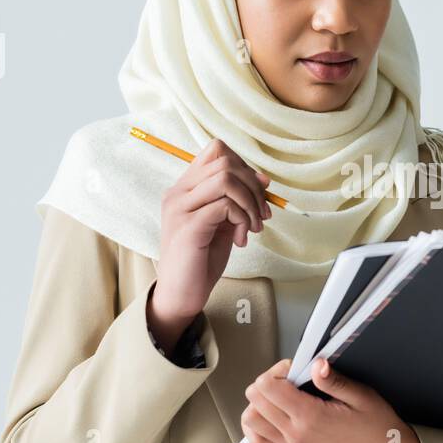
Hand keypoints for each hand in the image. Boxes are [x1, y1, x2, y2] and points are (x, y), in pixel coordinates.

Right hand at [149, 139, 271, 344]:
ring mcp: (180, 208)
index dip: (244, 166)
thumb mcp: (223, 222)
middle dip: (253, 186)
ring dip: (250, 203)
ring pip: (226, 179)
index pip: (216, 150)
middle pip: (225, 161)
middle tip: (260, 215)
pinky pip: (225, 206)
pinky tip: (240, 239)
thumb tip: (264, 178)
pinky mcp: (188, 227)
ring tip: (252, 227)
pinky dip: (242, 219)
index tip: (257, 193)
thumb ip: (237, 199)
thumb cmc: (202, 258)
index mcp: (186, 187)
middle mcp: (179, 192)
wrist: (181, 293)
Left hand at [240, 357, 427, 442]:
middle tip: (289, 378)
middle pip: (255, 400)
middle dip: (267, 381)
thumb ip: (334, 381)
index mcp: (311, 416)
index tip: (296, 368)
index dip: (278, 370)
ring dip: (258, 402)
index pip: (268, 387)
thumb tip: (315, 364)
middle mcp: (295, 433)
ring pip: (250, 421)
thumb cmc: (378, 428)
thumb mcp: (363, 397)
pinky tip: (272, 415)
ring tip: (279, 395)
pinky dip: (257, 427)